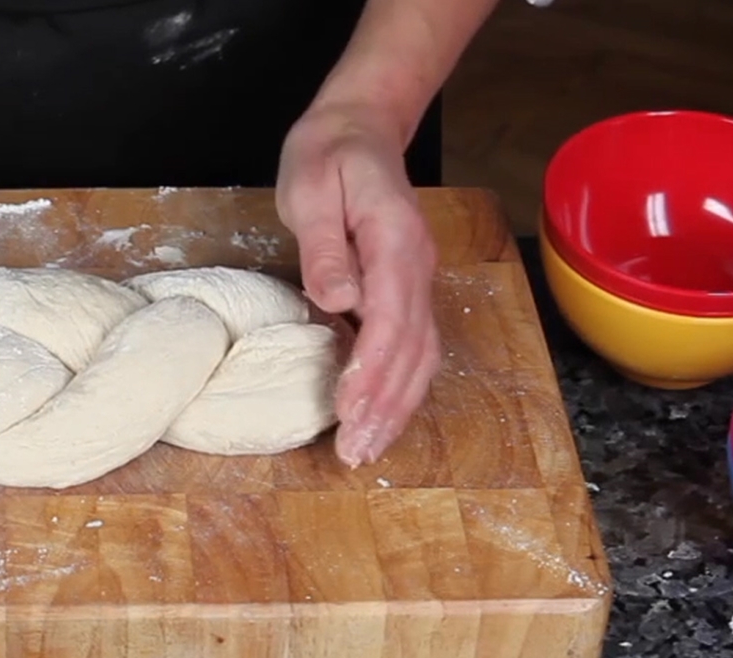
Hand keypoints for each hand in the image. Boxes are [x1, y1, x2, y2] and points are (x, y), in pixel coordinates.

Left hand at [276, 103, 441, 466]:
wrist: (359, 128)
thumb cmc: (329, 155)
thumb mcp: (313, 187)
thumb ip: (325, 244)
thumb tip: (339, 298)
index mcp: (394, 242)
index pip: (391, 319)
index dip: (372, 370)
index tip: (348, 410)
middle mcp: (415, 267)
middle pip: (413, 350)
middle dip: (387, 406)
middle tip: (357, 453)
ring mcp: (415, 279)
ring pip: (420, 355)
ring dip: (397, 406)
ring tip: (367, 448)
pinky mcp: (404, 288)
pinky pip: (411, 346)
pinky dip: (398, 385)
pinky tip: (378, 415)